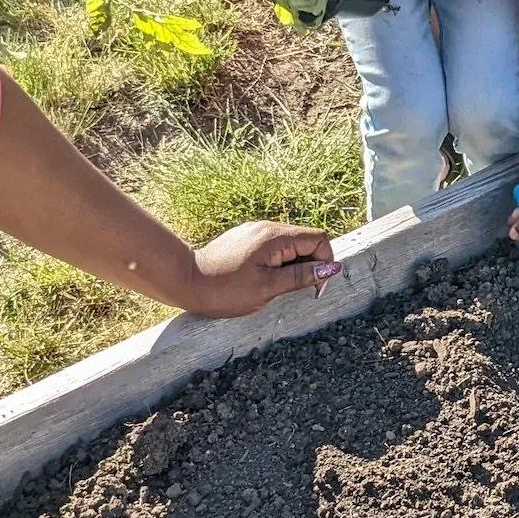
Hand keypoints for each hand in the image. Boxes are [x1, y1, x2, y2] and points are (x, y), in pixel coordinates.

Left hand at [185, 219, 335, 315]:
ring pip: (290, 244)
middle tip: (293, 290)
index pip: (319, 239)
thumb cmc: (224, 289)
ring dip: (292, 265)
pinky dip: (277, 262)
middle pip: (306, 240)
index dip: (325, 263)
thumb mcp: (268, 287)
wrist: (185, 281)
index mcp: (275, 237)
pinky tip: (261, 278)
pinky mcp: (246, 238)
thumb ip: (302, 276)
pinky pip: (274, 247)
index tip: (314, 287)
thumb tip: (332, 268)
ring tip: (274, 285)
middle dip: (308, 265)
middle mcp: (267, 227)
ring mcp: (256, 231)